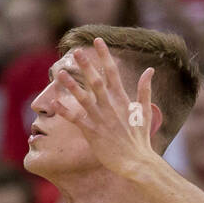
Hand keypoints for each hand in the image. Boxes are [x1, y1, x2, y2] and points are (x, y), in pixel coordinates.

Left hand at [53, 37, 158, 178]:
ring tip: (60, 73)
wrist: (137, 161)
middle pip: (96, 81)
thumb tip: (150, 70)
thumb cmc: (140, 138)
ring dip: (71, 85)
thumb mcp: (144, 111)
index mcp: (123, 99)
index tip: (98, 41)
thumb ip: (144, 90)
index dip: (104, 55)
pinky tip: (53, 103)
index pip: (113, 72)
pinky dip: (65, 112)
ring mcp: (100, 119)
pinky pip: (76, 120)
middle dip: (86, 65)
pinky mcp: (92, 132)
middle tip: (76, 52)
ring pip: (83, 98)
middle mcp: (110, 106)